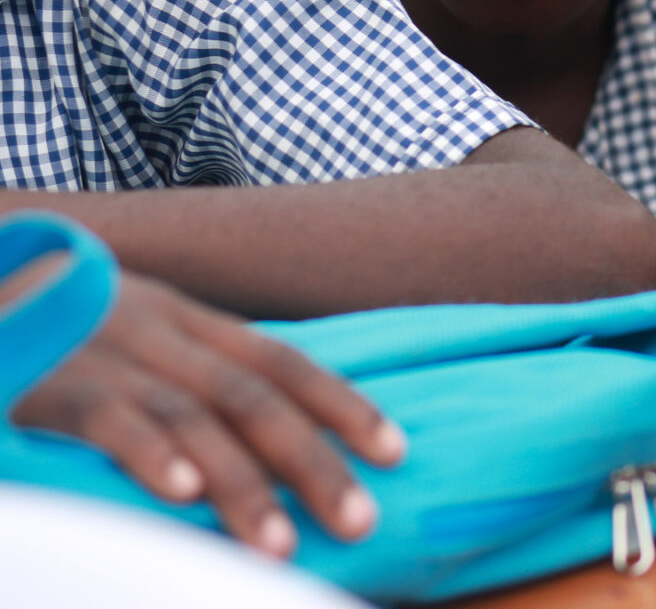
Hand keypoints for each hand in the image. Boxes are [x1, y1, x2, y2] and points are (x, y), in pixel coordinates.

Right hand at [8, 273, 403, 556]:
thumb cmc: (57, 332)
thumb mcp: (135, 338)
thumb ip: (195, 374)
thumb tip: (268, 434)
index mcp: (187, 320)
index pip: (284, 360)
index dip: (344, 404)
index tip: (396, 453)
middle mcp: (158, 332)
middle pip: (254, 396)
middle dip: (314, 460)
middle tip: (361, 519)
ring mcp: (105, 355)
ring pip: (194, 417)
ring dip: (242, 484)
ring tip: (282, 544)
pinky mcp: (50, 384)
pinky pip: (107, 418)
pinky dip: (149, 453)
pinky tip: (183, 495)